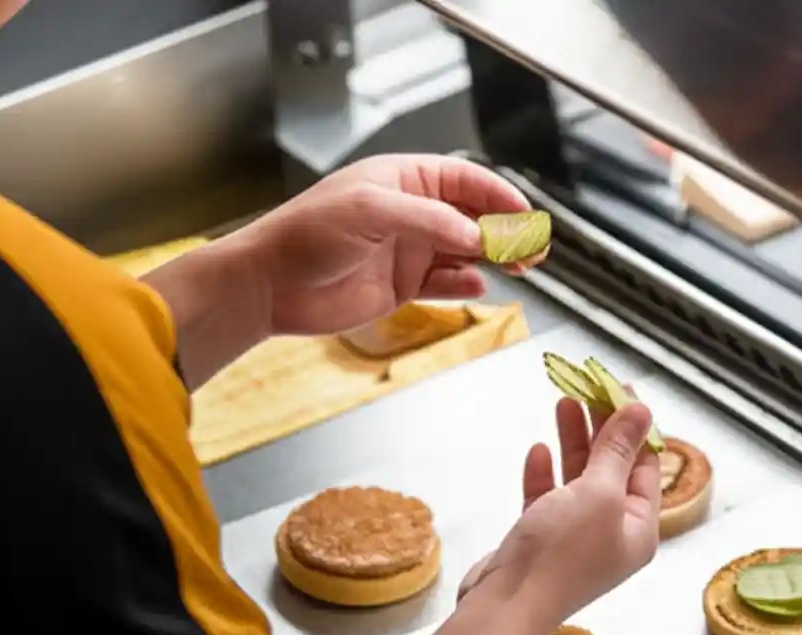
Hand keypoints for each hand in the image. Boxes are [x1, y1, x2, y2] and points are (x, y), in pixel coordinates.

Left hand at [140, 154, 528, 388]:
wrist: (269, 285)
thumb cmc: (305, 235)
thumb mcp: (370, 210)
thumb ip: (427, 219)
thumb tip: (471, 232)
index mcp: (401, 180)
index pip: (464, 180)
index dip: (498, 194)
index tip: (524, 212)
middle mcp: (408, 214)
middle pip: (472, 216)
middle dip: (505, 229)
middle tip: (532, 246)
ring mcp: (406, 251)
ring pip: (464, 251)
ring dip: (492, 257)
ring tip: (517, 265)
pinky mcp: (399, 287)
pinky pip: (444, 284)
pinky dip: (464, 285)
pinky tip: (477, 286)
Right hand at [458, 397, 661, 624]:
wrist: (507, 604)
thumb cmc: (560, 553)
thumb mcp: (599, 492)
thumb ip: (617, 449)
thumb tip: (641, 410)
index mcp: (638, 527)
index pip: (646, 465)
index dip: (634, 424)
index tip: (619, 387)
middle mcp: (611, 533)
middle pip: (612, 468)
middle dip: (601, 427)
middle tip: (588, 388)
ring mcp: (574, 537)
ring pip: (578, 478)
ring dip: (572, 441)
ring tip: (563, 401)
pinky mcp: (539, 539)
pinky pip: (548, 498)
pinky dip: (545, 473)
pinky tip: (539, 451)